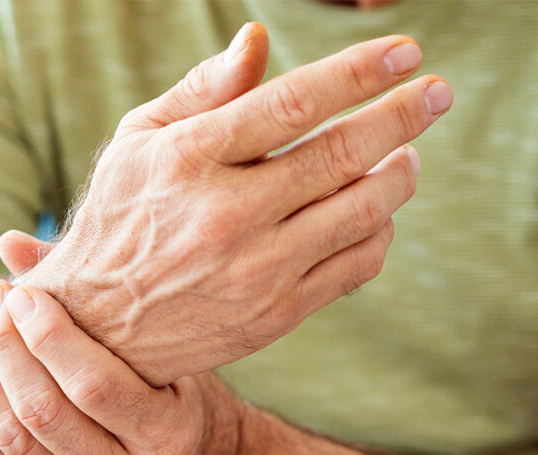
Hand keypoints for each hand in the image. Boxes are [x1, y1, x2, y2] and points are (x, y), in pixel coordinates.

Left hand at [0, 279, 242, 454]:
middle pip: (43, 412)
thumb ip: (92, 296)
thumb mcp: (157, 347)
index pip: (93, 385)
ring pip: (11, 438)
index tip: (20, 291)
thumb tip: (10, 243)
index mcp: (166, 437)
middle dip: (5, 347)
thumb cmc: (169, 388)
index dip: (47, 336)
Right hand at [19, 23, 452, 385]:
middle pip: (340, 154)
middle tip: (438, 92)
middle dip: (403, 116)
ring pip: (361, 212)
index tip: (406, 53)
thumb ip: (201, 91)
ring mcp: (255, 271)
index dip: (357, 73)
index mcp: (188, 161)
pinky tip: (377, 212)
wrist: (99, 331)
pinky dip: (380, 232)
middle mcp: (225, 216)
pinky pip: (356, 266)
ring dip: (400, 175)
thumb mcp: (138, 144)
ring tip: (409, 155)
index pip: (291, 104)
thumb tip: (258, 39)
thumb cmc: (119, 220)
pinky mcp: (276, 315)